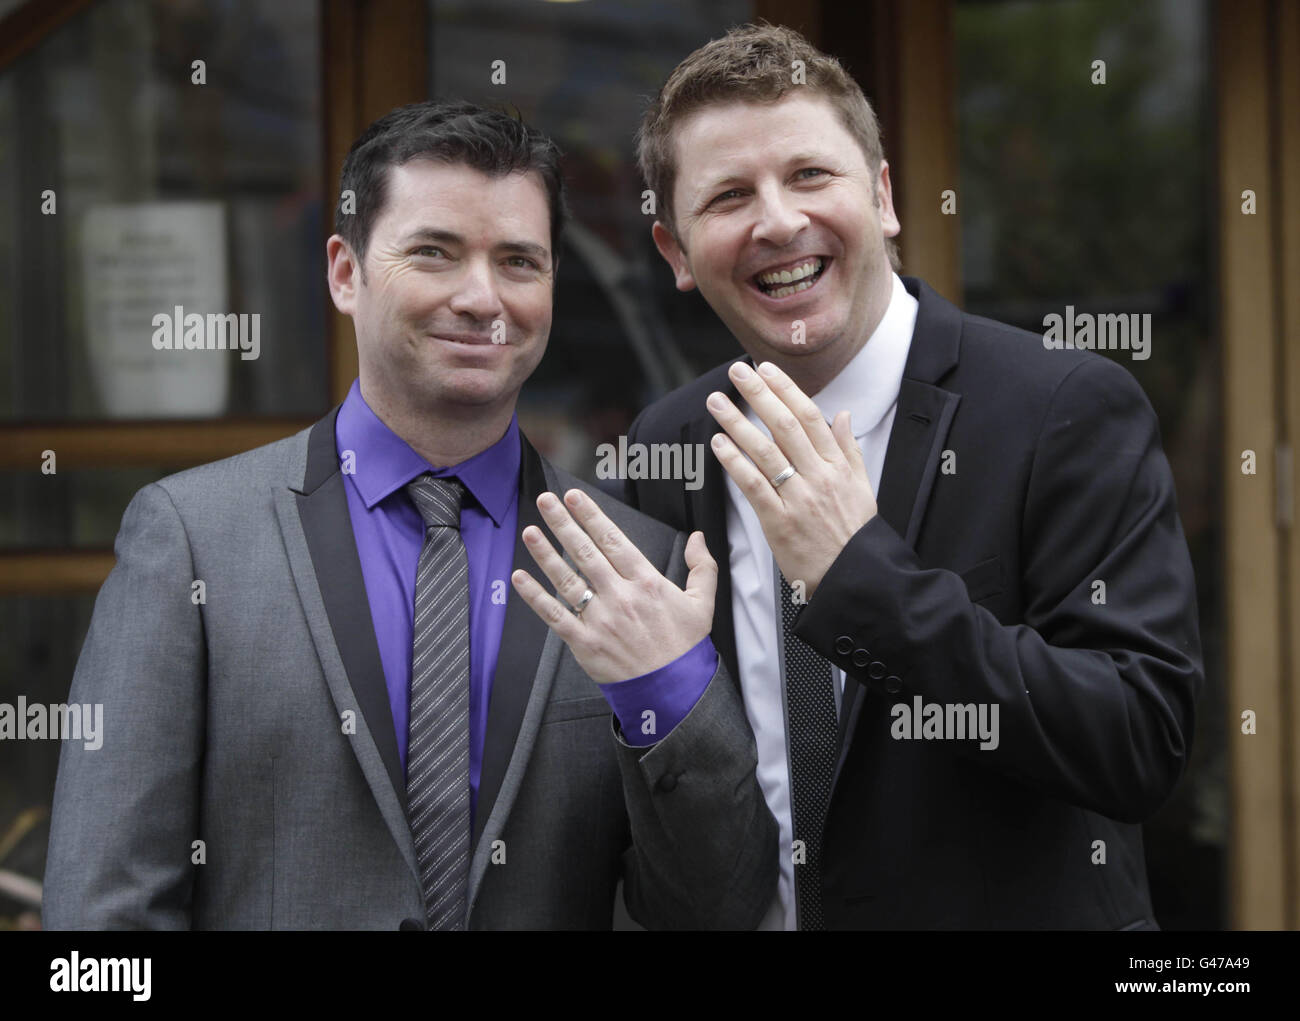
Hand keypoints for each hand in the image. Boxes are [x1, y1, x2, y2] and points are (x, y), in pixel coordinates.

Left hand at [510, 488, 716, 683]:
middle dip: (563, 523)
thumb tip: (697, 537)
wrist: (674, 691)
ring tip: (530, 531)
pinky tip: (520, 579)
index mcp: (646, 583)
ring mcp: (600, 619)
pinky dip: (535, 596)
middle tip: (546, 501)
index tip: (575, 497)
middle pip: (585, 552)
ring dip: (545, 553)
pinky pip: (555, 615)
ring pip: (567, 579)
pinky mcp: (585, 642)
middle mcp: (621, 596)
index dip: (591, 516)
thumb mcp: (703, 603)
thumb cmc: (684, 648)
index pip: (613, 540)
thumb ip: (701, 566)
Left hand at [707, 360, 876, 597]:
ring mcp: (799, 498)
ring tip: (716, 402)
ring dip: (737, 422)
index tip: (766, 369)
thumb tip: (842, 414)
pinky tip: (719, 443)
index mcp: (838, 466)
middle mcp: (819, 476)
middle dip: (758, 394)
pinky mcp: (780, 521)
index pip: (810, 416)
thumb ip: (849, 449)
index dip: (786, 390)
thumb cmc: (855, 536)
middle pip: (785, 425)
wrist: (854, 578)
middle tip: (736, 371)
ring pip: (765, 451)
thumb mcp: (862, 488)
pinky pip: (754, 485)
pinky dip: (735, 462)